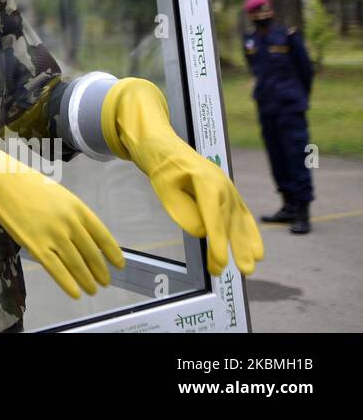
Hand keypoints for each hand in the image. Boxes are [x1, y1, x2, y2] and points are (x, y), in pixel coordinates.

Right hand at [0, 104, 124, 298]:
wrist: (3, 182)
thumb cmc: (31, 186)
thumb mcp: (60, 197)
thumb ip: (74, 216)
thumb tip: (88, 239)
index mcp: (78, 209)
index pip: (103, 236)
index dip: (113, 253)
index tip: (119, 265)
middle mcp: (70, 223)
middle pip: (91, 254)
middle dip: (100, 271)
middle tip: (104, 282)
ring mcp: (53, 235)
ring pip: (76, 265)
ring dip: (87, 280)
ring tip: (92, 290)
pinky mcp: (36, 246)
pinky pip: (57, 270)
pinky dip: (69, 284)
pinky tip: (76, 293)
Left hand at [105, 78, 264, 275]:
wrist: (167, 147)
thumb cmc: (163, 168)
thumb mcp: (164, 187)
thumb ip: (182, 210)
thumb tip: (202, 232)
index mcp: (205, 180)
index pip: (213, 216)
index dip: (218, 242)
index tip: (220, 263)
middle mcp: (222, 184)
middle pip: (229, 221)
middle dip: (235, 248)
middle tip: (241, 272)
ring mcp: (229, 188)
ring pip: (239, 220)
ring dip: (245, 246)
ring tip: (249, 269)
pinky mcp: (230, 194)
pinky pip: (243, 215)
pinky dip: (250, 233)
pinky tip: (257, 252)